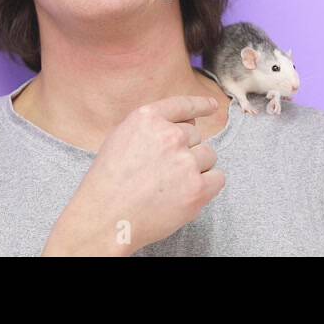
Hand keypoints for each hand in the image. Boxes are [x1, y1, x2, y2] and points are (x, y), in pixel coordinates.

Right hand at [43, 95, 225, 255]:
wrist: (105, 218)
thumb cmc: (108, 182)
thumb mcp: (119, 139)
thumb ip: (150, 128)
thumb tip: (184, 125)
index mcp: (147, 119)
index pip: (182, 105)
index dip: (200, 105)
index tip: (212, 106)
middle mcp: (169, 135)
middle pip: (195, 135)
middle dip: (185, 150)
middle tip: (165, 171)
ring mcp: (185, 161)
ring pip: (208, 155)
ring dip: (196, 168)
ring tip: (172, 185)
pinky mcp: (197, 188)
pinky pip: (218, 178)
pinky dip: (208, 185)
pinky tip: (188, 194)